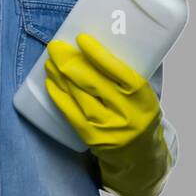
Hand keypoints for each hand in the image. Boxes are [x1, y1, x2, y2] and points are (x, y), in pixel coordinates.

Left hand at [44, 32, 171, 195]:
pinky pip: (71, 114)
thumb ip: (132, 73)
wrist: (140, 157)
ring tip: (49, 61)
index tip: (82, 38)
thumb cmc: (140, 115)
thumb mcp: (146, 96)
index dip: (99, 55)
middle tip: (56, 46)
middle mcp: (126, 114)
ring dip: (61, 77)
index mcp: (143, 99)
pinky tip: (50, 83)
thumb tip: (113, 37)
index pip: (120, 72)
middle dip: (71, 62)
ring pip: (80, 97)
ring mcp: (108, 128)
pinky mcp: (92, 138)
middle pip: (94, 84)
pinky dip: (59, 96)